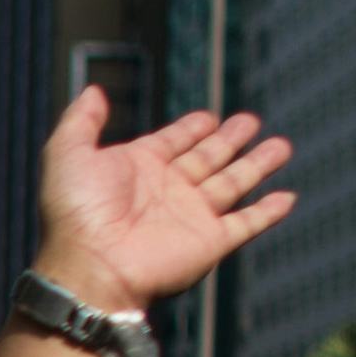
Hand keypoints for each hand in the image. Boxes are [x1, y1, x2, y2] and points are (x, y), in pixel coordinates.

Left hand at [29, 89, 296, 316]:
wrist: (93, 265)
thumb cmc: (77, 212)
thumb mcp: (67, 153)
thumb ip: (81, 120)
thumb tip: (94, 91)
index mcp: (138, 168)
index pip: (173, 142)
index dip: (191, 129)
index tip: (210, 117)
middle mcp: (168, 190)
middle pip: (208, 158)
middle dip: (230, 140)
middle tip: (251, 120)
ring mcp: (191, 216)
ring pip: (233, 183)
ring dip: (257, 165)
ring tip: (282, 145)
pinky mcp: (211, 242)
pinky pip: (246, 223)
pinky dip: (268, 212)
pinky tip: (287, 197)